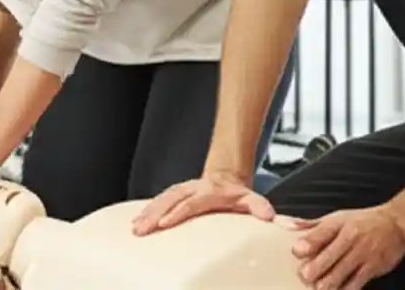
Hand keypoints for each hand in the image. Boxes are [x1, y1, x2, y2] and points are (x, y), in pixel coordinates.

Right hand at [131, 171, 274, 235]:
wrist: (226, 177)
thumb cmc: (235, 194)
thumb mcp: (250, 198)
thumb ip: (258, 206)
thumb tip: (268, 215)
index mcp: (208, 191)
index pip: (190, 203)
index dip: (177, 213)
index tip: (165, 223)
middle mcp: (191, 189)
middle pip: (169, 200)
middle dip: (154, 214)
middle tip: (143, 227)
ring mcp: (181, 190)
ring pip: (160, 199)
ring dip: (147, 212)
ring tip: (136, 226)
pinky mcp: (174, 194)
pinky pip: (158, 200)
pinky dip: (146, 209)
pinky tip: (136, 220)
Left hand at [291, 204, 404, 289]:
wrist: (396, 224)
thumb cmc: (363, 221)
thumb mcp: (337, 218)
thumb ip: (311, 226)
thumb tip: (285, 226)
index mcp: (339, 224)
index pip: (322, 232)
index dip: (309, 242)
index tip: (297, 250)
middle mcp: (351, 238)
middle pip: (332, 254)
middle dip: (317, 267)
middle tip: (305, 276)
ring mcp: (363, 254)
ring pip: (344, 271)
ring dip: (330, 281)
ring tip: (319, 288)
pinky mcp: (374, 268)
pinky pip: (358, 282)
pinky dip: (347, 289)